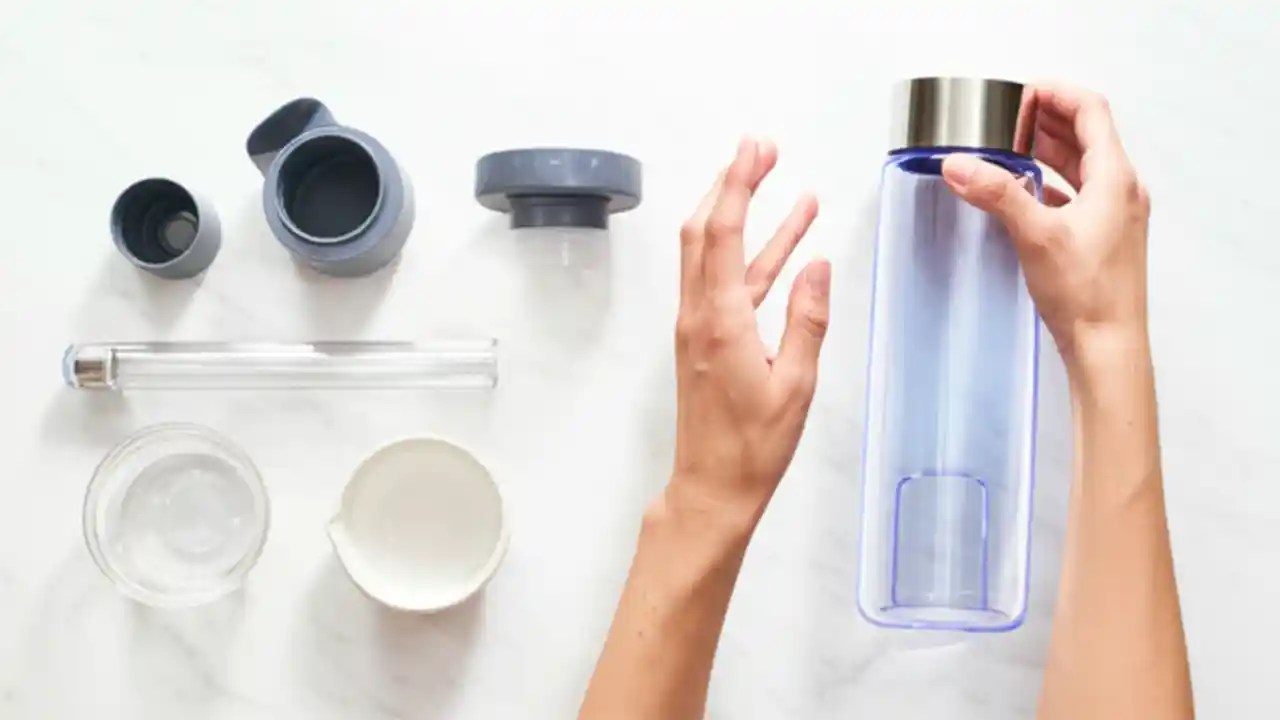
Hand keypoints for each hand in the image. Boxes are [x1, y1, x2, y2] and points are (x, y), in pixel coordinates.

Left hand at [666, 137, 829, 525]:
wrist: (712, 488)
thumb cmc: (753, 448)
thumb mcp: (796, 385)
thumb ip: (808, 320)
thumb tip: (819, 265)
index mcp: (720, 321)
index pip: (722, 233)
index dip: (738, 183)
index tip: (757, 148)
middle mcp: (700, 316)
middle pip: (705, 231)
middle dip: (733, 185)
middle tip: (763, 150)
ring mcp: (699, 327)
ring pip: (715, 255)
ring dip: (747, 219)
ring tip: (792, 191)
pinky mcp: (706, 341)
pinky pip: (728, 284)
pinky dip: (754, 259)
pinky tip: (789, 250)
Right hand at [941, 84, 1150, 371]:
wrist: (1109, 346)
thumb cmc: (1087, 294)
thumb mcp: (1035, 235)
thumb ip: (996, 194)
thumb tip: (959, 165)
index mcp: (1115, 178)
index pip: (1090, 111)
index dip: (1056, 94)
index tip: (1022, 93)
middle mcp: (1122, 190)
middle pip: (1086, 135)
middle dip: (1046, 120)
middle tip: (1008, 117)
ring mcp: (1116, 215)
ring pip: (1081, 165)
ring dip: (1048, 150)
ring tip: (1011, 147)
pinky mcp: (1104, 237)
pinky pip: (1078, 194)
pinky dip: (1051, 183)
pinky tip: (1025, 194)